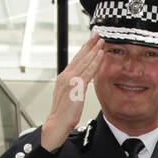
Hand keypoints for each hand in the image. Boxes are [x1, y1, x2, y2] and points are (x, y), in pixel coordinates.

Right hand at [40, 34, 104, 151]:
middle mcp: (66, 76)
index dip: (84, 49)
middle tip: (97, 33)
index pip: (76, 60)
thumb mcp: (67, 96)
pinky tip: (100, 54)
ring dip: (94, 49)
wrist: (56, 123)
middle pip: (80, 56)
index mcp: (63, 78)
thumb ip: (74, 87)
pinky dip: (95, 62)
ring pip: (85, 61)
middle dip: (89, 44)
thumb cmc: (62, 115)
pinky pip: (88, 71)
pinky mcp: (76, 86)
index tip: (90, 41)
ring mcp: (70, 80)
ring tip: (101, 40)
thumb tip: (81, 82)